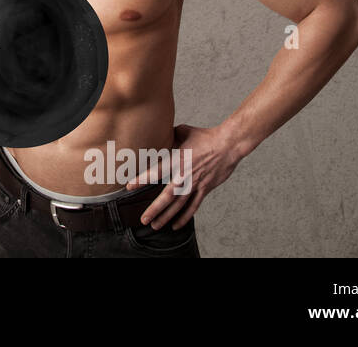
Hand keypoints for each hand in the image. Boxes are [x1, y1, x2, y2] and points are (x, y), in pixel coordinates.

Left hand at [126, 123, 243, 230]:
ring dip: (166, 216)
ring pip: (179, 204)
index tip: (129, 188)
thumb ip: (171, 134)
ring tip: (155, 225)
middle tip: (143, 219)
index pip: (156, 172)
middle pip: (167, 196)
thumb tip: (162, 132)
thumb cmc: (206, 136)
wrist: (228, 145)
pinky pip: (194, 206)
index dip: (142, 180)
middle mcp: (185, 175)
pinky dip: (185, 217)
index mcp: (177, 160)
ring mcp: (196, 183)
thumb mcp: (184, 132)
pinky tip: (176, 225)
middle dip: (154, 209)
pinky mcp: (205, 189)